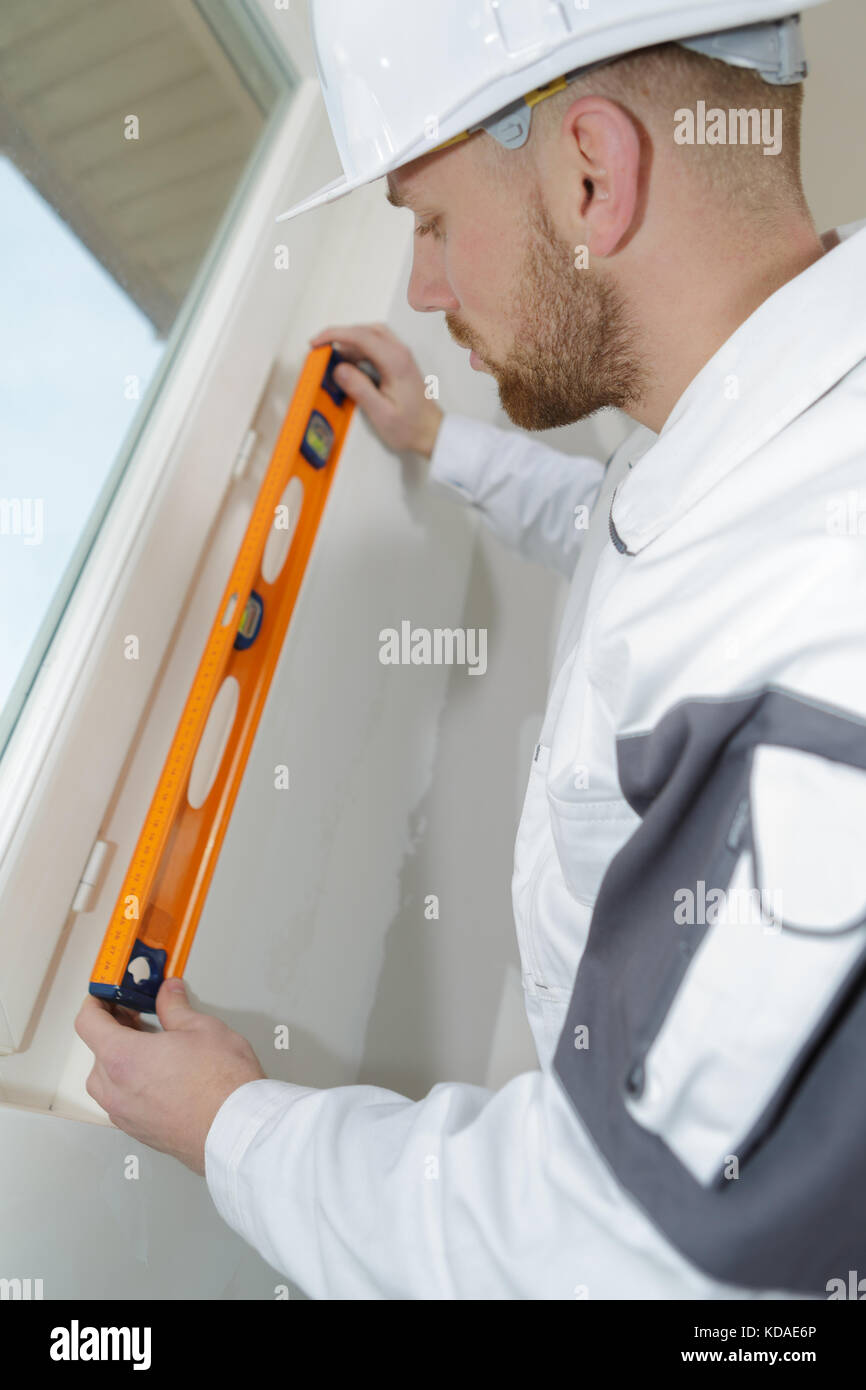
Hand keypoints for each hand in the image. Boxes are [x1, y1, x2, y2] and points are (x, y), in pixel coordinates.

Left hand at [75, 981, 265, 1175]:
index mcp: (123, 1057)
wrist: (236, 1128)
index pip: (88, 1023)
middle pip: (96, 1052)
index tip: (106, 998)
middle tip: (137, 1016)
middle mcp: (115, 1089)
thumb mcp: (202, 1028)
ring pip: (106, 1081)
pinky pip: (121, 1102)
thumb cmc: (221, 1083)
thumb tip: (168, 994)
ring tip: (149, 1048)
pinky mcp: (138, 1131)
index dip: (95, 1004)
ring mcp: (124, 1114)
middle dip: (113, 1030)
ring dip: (119, 1060)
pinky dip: (129, 1084)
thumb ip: (175, 1008)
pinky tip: (158, 1076)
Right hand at [309, 323, 442, 457]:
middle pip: (365, 330)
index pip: (361, 336)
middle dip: (339, 334)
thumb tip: (338, 368)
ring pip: (371, 334)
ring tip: (331, 356)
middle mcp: (400, 352)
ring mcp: (401, 355)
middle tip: (319, 347)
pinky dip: (358, 348)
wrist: (432, 432)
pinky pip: (376, 344)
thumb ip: (360, 389)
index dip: (335, 335)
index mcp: (395, 362)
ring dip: (349, 340)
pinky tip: (348, 363)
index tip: (316, 343)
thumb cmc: (409, 427)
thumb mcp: (381, 414)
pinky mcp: (398, 361)